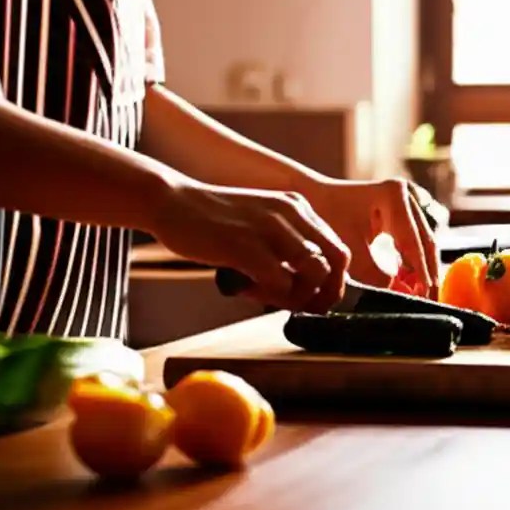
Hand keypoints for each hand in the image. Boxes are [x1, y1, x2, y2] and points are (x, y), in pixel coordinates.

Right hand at [149, 179, 350, 311]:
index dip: (332, 283)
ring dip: (296, 296)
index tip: (313, 299)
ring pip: (314, 274)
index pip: (338, 251)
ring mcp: (270, 228)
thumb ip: (285, 246)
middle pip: (335, 265)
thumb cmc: (213, 221)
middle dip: (322, 295)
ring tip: (266, 295)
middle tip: (298, 307)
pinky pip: (279, 282)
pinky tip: (246, 289)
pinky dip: (269, 296)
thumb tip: (305, 288)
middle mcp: (292, 213)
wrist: (171, 201)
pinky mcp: (246, 245)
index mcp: (298, 208)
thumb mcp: (261, 223)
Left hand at [305, 178, 439, 296]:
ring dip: (423, 270)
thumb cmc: (323, 220)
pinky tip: (411, 284)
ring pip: (423, 243)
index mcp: (394, 195)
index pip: (414, 243)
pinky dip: (413, 263)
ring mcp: (405, 201)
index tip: (427, 300)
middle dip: (428, 274)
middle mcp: (406, 194)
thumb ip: (375, 276)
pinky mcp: (401, 212)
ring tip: (423, 298)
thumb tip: (404, 294)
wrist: (307, 198)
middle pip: (426, 242)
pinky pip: (413, 242)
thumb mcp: (347, 251)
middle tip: (431, 303)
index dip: (422, 274)